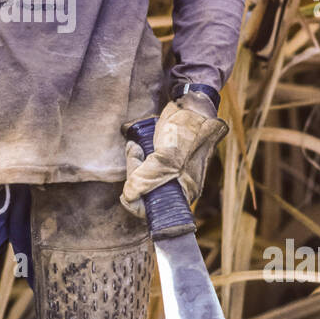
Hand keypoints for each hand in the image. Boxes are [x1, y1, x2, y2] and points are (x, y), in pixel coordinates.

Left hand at [120, 95, 227, 218]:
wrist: (193, 106)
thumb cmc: (188, 130)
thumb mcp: (169, 156)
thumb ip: (150, 177)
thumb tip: (129, 195)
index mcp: (184, 192)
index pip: (155, 212)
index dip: (137, 204)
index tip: (126, 192)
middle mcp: (176, 186)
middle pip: (144, 194)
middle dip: (134, 176)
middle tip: (136, 154)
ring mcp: (168, 173)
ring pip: (140, 180)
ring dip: (134, 164)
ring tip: (135, 147)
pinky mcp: (160, 160)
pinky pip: (141, 166)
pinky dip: (136, 157)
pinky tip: (136, 145)